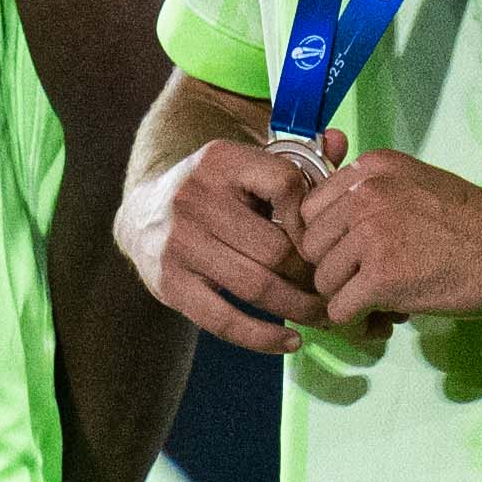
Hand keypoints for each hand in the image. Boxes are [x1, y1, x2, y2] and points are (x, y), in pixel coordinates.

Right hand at [123, 133, 329, 353]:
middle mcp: (194, 197)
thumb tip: (339, 142)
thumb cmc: (215, 192)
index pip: (284, 184)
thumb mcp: (246, 164)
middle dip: (312, 273)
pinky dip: (262, 336)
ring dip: (298, 308)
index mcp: (220, 160)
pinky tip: (290, 340)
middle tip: (334, 287)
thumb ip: (298, 156)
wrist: (143, 215)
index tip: (324, 239)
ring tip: (322, 315)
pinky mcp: (169, 283)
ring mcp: (179, 243)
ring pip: (257, 286)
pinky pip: (224, 320)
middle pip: (275, 247)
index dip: (312, 217)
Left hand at [297, 149, 481, 329]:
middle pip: (310, 247)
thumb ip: (373, 199)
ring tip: (382, 304)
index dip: (327, 242)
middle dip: (334, 273)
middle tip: (367, 287)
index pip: (310, 211)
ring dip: (347, 300)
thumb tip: (330, 237)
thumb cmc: (475, 223)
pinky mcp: (381, 276)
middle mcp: (364, 194)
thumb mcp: (416, 186)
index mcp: (371, 169)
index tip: (352, 259)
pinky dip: (357, 325)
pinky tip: (381, 322)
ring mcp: (371, 234)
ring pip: (322, 282)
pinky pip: (340, 311)